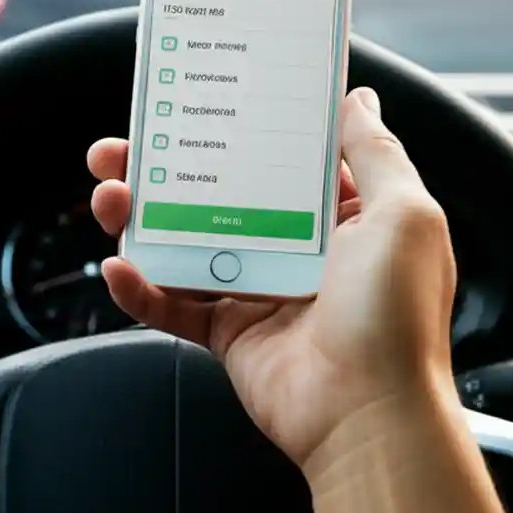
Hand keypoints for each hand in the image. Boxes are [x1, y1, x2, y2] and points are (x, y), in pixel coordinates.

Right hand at [87, 87, 458, 471]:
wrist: (369, 416)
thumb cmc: (396, 316)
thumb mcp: (404, 214)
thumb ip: (376, 152)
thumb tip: (357, 98)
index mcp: (344, 215)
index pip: (280, 156)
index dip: (239, 125)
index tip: (198, 96)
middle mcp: (299, 248)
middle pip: (218, 194)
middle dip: (166, 168)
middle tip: (122, 149)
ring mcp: (260, 291)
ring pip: (186, 242)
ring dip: (141, 218)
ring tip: (108, 198)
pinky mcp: (230, 333)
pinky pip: (174, 304)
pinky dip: (141, 288)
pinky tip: (120, 267)